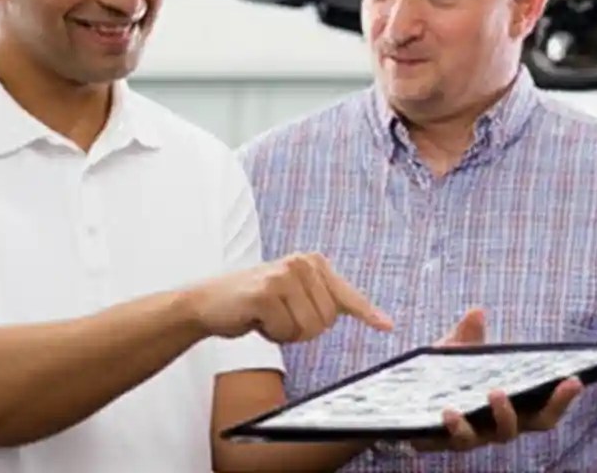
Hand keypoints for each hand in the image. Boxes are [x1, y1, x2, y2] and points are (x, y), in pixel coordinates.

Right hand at [189, 253, 393, 342]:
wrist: (208, 303)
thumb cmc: (257, 304)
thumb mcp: (295, 296)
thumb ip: (326, 301)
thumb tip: (372, 315)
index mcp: (313, 263)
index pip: (347, 295)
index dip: (367, 312)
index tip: (387, 325)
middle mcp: (302, 262)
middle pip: (327, 321)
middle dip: (303, 330)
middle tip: (279, 316)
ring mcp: (283, 274)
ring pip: (308, 329)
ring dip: (286, 333)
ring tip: (268, 316)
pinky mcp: (266, 291)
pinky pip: (285, 331)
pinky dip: (271, 334)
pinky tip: (256, 319)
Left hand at [410, 308, 583, 452]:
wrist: (403, 398)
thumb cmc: (442, 374)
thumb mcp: (456, 350)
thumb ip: (468, 334)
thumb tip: (477, 312)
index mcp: (512, 405)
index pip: (547, 407)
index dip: (564, 398)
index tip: (576, 379)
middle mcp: (500, 425)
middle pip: (533, 424)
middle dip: (549, 406)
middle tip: (545, 385)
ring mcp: (477, 436)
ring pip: (498, 436)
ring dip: (501, 415)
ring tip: (493, 392)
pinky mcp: (447, 443)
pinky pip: (456, 441)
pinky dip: (455, 426)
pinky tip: (448, 411)